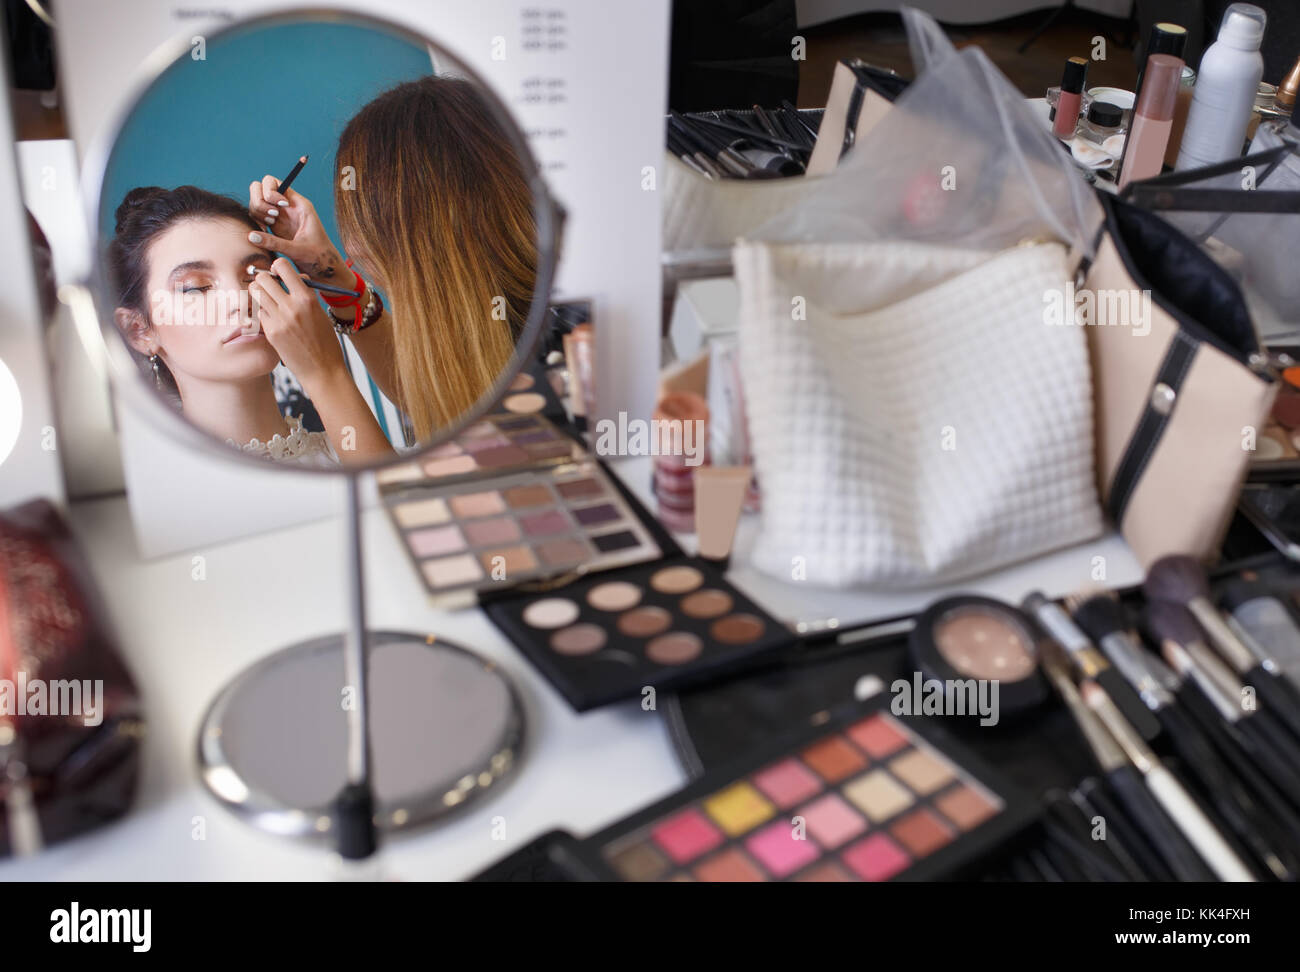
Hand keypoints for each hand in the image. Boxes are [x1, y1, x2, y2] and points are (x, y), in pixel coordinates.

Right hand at [247, 176, 347, 284]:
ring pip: (257, 202)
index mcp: (298, 204)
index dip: (270, 191)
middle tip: (271, 219)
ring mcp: (279, 214)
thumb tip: (250, 236)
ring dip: (257, 212)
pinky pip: (257, 216)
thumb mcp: (297, 249)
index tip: (277, 210)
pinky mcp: (274, 225)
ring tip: (268, 226)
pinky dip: (256, 222)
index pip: (274, 182)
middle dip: (259, 201)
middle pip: (260, 188)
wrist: (323, 267)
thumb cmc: (317, 257)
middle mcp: (287, 206)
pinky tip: (263, 233)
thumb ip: (274, 242)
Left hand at [249, 258, 345, 395]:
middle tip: (268, 286)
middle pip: (263, 278)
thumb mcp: (320, 313)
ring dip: (259, 293)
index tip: (278, 273)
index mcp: (306, 298)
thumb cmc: (324, 341)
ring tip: (267, 300)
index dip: (277, 267)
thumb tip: (296, 277)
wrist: (323, 370)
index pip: (282, 266)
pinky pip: (259, 313)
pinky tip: (272, 320)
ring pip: (256, 293)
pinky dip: (263, 313)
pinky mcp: (271, 332)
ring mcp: (279, 320)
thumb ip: (306, 294)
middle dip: (263, 279)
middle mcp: (291, 306)